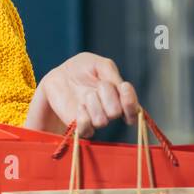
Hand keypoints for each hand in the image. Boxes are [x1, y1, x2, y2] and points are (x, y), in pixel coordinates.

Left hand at [24, 52, 138, 136]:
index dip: (130, 101)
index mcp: (119, 97)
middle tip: (98, 86)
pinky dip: (83, 117)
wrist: (60, 75)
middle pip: (115, 112)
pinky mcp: (80, 126)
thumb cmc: (82, 69)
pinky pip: (86, 129)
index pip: (133, 109)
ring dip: (93, 104)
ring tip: (86, 95)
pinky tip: (80, 106)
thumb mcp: (99, 64)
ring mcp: (95, 119)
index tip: (123, 87)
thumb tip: (122, 87)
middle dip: (106, 96)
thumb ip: (112, 73)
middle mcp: (109, 111)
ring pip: (101, 121)